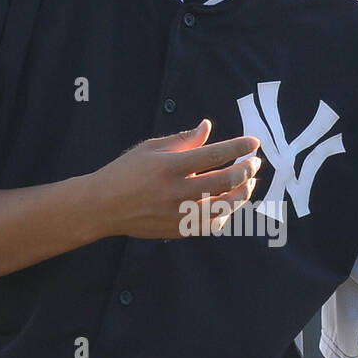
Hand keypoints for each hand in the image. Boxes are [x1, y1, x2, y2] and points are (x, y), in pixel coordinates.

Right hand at [90, 119, 262, 238]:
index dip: (238, 147)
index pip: (214, 154)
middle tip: (254, 163)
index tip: (253, 142)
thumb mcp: (150, 149)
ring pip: (223, 206)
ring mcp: (178, 214)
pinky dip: (226, 214)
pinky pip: (211, 224)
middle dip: (246, 170)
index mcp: (169, 166)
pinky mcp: (178, 230)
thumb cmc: (126, 172)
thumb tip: (207, 126)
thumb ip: (183, 140)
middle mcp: (176, 191)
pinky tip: (231, 203)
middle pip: (224, 181)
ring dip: (242, 193)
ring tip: (249, 183)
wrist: (103, 206)